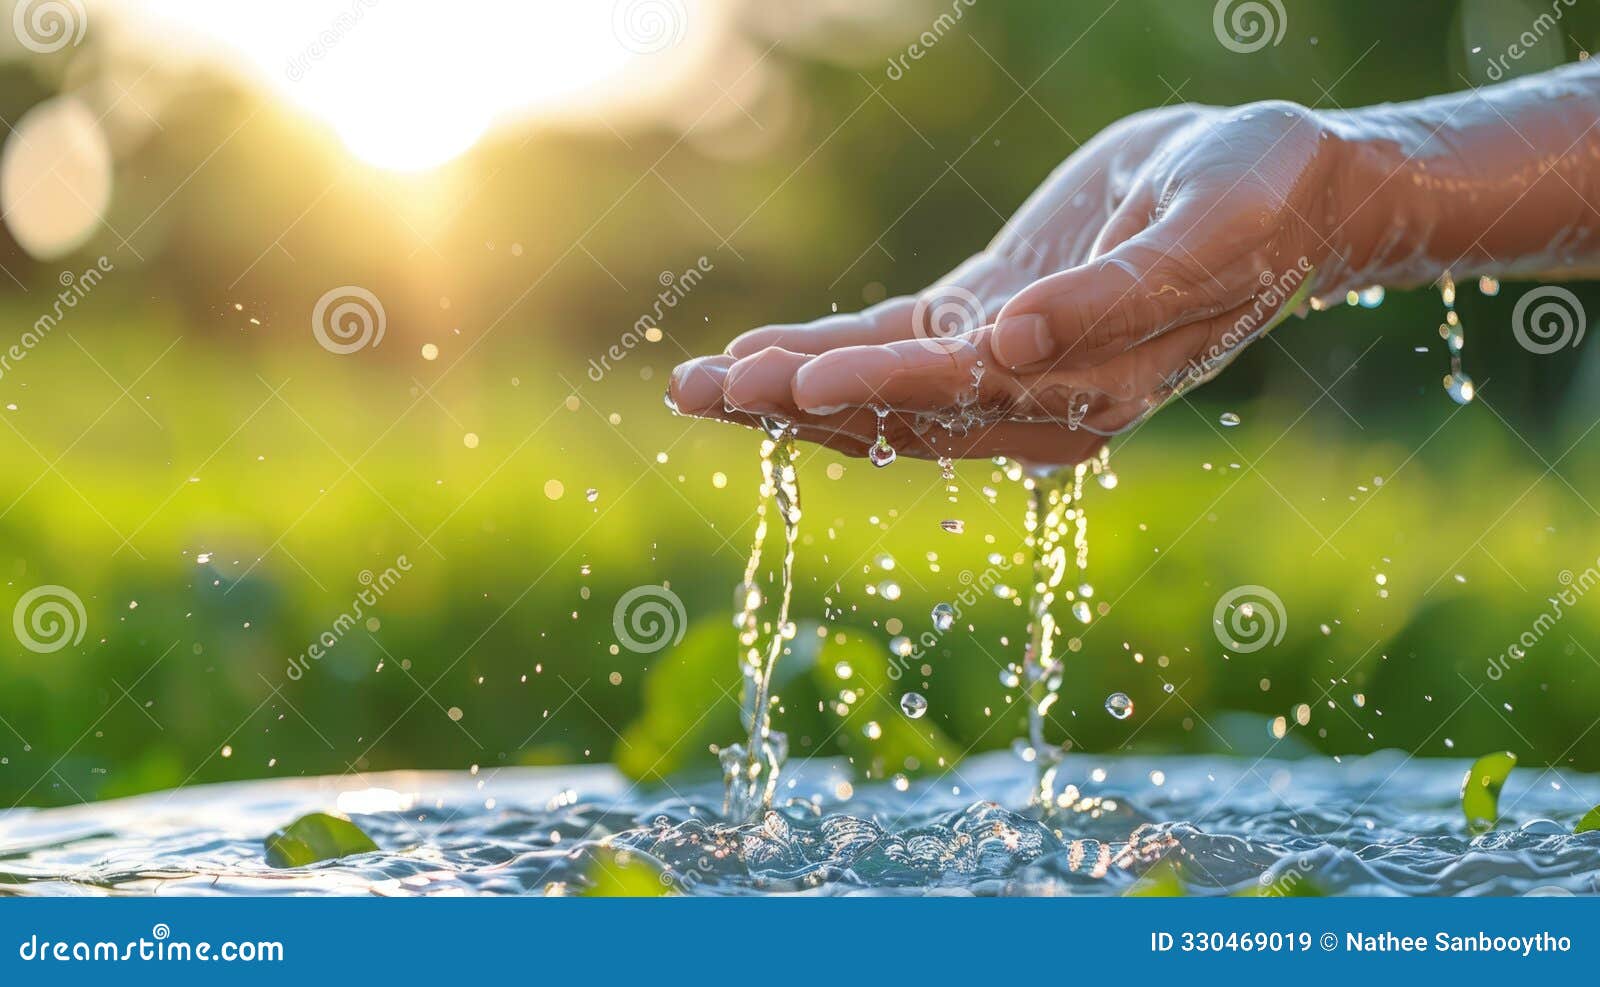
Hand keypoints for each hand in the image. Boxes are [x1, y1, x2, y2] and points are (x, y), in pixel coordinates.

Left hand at [669, 100, 1348, 464]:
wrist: (1284, 190)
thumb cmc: (1256, 202)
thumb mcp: (1200, 236)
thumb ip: (1112, 300)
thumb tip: (1014, 346)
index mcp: (1090, 390)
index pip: (956, 397)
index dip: (867, 389)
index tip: (781, 386)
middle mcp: (1041, 398)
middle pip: (897, 412)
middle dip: (794, 403)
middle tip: (695, 392)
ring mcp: (1011, 367)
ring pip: (884, 390)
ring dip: (792, 387)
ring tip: (697, 383)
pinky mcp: (994, 323)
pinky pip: (900, 349)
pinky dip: (834, 352)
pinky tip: (766, 355)